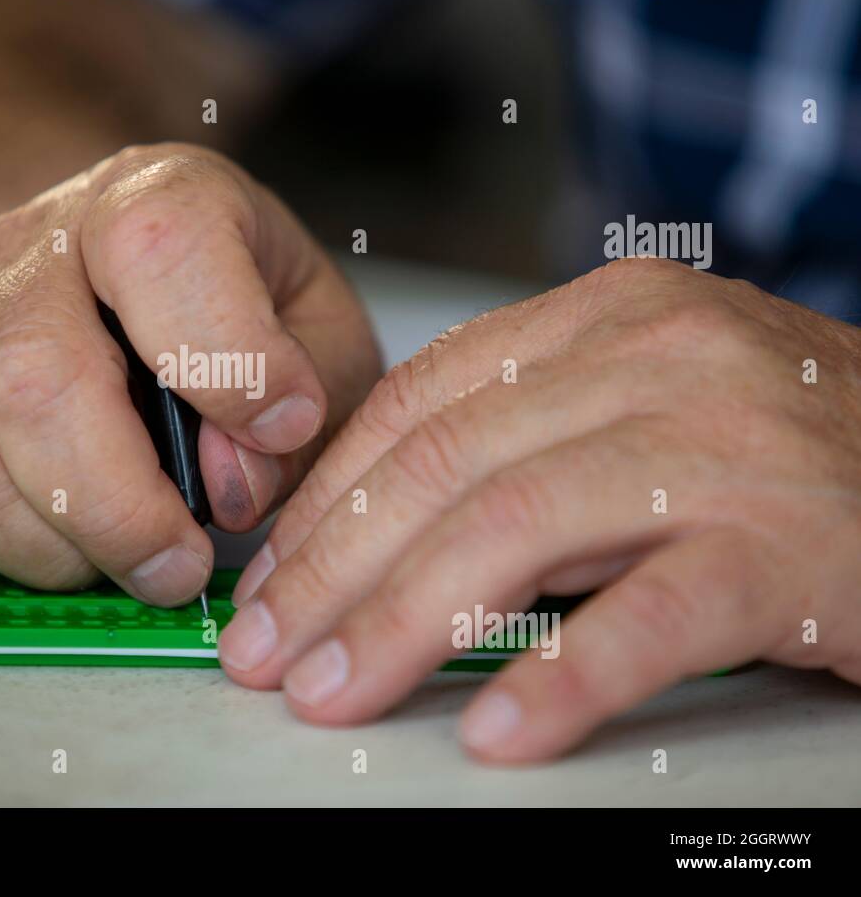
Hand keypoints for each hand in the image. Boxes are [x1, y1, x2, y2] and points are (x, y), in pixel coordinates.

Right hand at [0, 143, 380, 604]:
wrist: (78, 273)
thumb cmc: (213, 312)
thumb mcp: (311, 327)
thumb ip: (308, 399)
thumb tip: (233, 484)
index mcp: (147, 198)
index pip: (159, 245)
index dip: (223, 356)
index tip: (279, 426)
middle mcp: (20, 249)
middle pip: (30, 378)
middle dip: (115, 508)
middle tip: (178, 564)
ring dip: (45, 550)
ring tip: (111, 556)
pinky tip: (17, 543)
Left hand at [217, 256, 860, 761]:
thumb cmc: (786, 446)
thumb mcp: (643, 398)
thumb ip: (527, 433)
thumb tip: (380, 523)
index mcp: (601, 319)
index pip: (419, 402)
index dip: (328, 497)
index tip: (270, 573)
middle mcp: (653, 360)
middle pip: (445, 466)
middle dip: (332, 571)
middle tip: (263, 651)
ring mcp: (721, 445)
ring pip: (517, 529)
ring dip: (401, 623)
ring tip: (332, 694)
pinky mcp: (786, 544)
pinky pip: (649, 617)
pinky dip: (560, 678)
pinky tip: (494, 730)